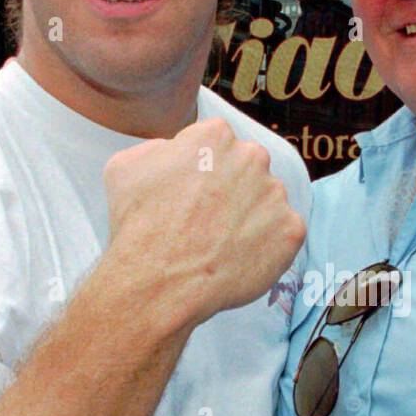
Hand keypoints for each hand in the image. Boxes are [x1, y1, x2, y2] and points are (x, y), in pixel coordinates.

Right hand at [102, 118, 305, 323]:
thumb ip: (158, 148)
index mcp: (216, 136)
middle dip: (233, 189)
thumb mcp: (124, 166)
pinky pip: (284, 234)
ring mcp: (276, 195)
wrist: (161, 280)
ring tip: (223, 243)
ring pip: (268, 201)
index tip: (193, 192)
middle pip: (248, 168)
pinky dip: (268, 246)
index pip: (217, 143)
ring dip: (252, 217)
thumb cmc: (140, 224)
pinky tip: (241, 258)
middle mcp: (252, 158)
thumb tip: (173, 152)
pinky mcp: (291, 230)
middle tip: (210, 220)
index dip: (203, 169)